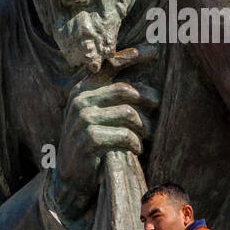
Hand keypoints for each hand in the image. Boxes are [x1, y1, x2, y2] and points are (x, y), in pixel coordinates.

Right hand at [55, 49, 159, 217]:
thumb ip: (113, 98)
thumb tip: (151, 89)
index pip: (109, 64)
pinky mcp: (88, 139)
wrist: (71, 178)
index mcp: (82, 89)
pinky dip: (136, 143)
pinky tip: (136, 149)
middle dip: (147, 99)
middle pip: (125, 90)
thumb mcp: (96, 115)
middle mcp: (80, 100)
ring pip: (128, 114)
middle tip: (159, 109)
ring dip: (144, 127)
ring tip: (147, 136)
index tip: (155, 51)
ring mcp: (82, 119)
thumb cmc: (91, 143)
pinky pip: (125, 136)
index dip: (133, 55)